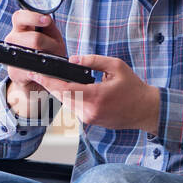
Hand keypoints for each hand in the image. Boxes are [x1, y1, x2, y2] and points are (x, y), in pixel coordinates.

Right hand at [3, 9, 67, 91]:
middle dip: (50, 44)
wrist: (38, 74)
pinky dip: (43, 70)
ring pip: (36, 55)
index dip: (33, 17)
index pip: (20, 17)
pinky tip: (43, 69)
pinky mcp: (14, 72)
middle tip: (54, 48)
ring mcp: (11, 56)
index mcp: (20, 27)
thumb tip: (46, 19)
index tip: (46, 20)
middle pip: (34, 39)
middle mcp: (12, 39)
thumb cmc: (47, 51)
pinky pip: (34, 70)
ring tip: (49, 58)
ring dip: (48, 57)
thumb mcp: (51, 35)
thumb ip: (48, 26)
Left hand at [35, 53, 160, 134]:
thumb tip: (73, 60)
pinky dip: (68, 98)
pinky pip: (73, 108)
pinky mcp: (90, 122)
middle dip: (49, 85)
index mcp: (96, 96)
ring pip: (66, 103)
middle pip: (61, 97)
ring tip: (49, 79)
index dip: (49, 82)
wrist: (145, 110)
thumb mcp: (116, 66)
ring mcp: (89, 119)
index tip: (37, 74)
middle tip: (39, 74)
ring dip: (58, 92)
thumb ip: (93, 61)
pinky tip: (65, 89)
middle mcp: (90, 111)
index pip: (65, 89)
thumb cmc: (133, 87)